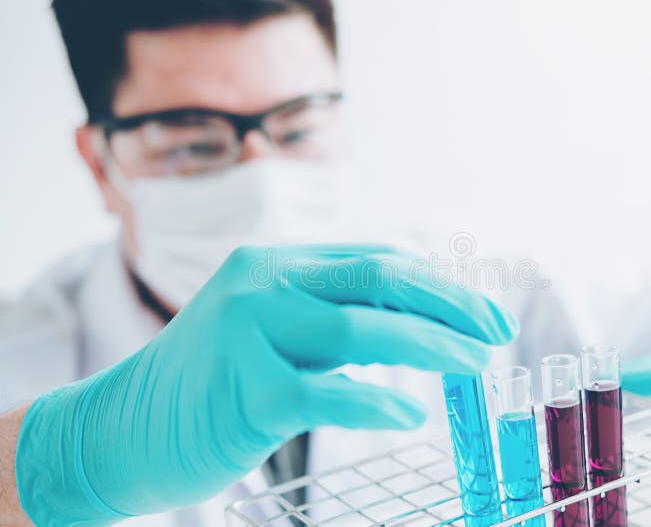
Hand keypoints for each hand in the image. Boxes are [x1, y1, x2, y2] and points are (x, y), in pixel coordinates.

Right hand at [15, 244, 517, 524]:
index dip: (437, 283)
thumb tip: (412, 325)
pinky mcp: (242, 389)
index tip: (481, 311)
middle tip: (496, 329)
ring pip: (359, 327)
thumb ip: (330, 318)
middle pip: (377, 277)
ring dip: (429, 345)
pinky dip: (375, 401)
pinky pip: (325, 390)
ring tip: (472, 365)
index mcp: (275, 263)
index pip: (375, 259)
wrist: (120, 427)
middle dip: (448, 302)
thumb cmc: (208, 382)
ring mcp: (249, 331)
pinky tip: (409, 414)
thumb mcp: (270, 329)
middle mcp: (263, 283)